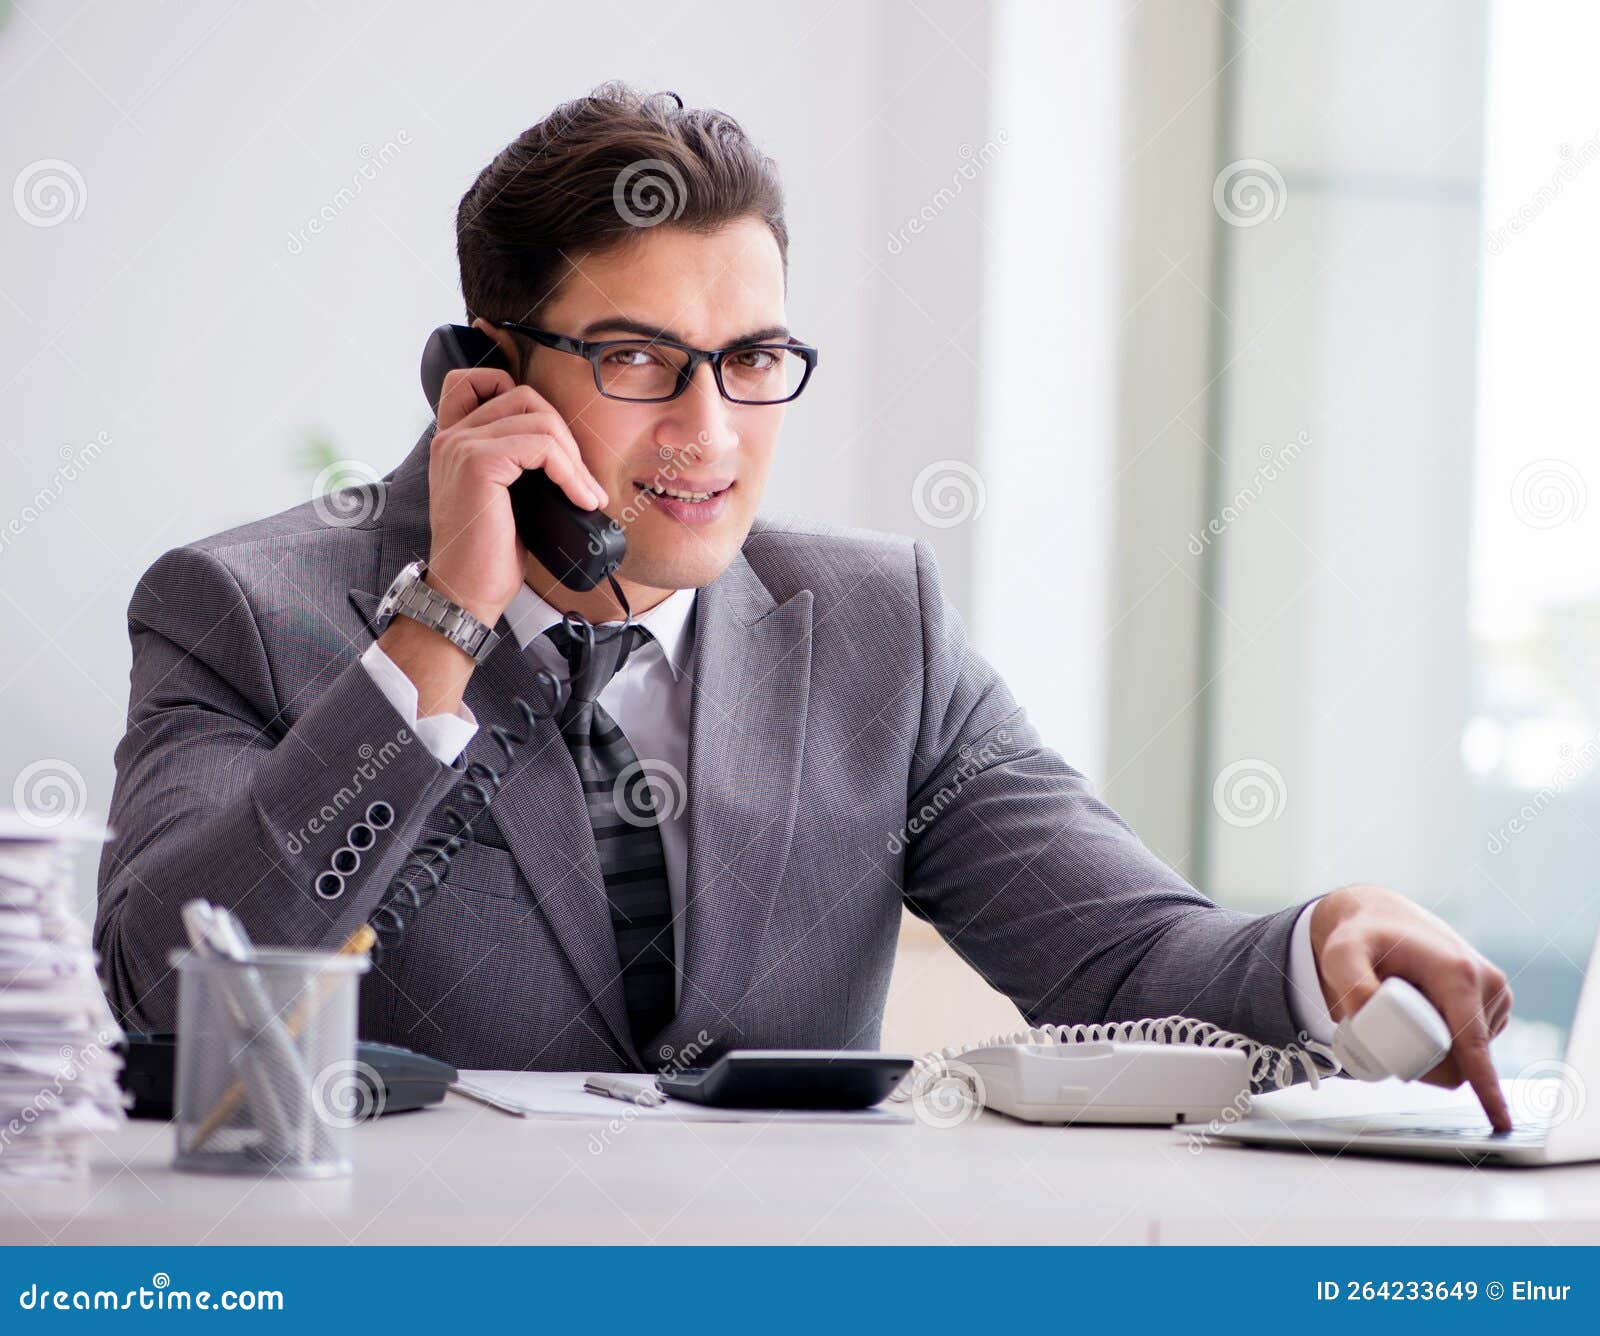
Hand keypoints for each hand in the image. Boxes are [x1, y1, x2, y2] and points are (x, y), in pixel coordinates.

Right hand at [424, 367, 607, 624]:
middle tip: (579, 479)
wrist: (466, 592)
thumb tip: (567, 451)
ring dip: (574, 458)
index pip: (476, 380)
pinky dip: (571, 472)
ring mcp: (462, 445)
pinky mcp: (479, 463)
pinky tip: (581, 499)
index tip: (550, 441)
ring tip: (586, 494)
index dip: (516, 390)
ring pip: (539, 419)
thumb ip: (517, 461)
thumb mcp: (503, 497)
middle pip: (524, 396)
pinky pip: (542, 446)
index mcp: (453, 440)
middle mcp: (451, 436)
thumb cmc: (486, 554)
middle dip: (563, 434)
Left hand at [1310, 885, 1513, 1129]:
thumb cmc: (1362, 936)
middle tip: (1386, 1026)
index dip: (1486, 1088)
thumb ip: (1350, 982)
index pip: (1474, 1046)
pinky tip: (1426, 1012)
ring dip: (1436, 1049)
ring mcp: (1494, 994)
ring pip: (1469, 1054)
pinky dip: (1448, 1042)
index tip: (1501, 1123)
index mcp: (1459, 976)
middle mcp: (1487, 984)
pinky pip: (1473, 1044)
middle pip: (1464, 1058)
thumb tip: (1368, 1016)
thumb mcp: (1342, 955)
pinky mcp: (1494, 1002)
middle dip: (1427, 1062)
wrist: (1381, 918)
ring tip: (1408, 1005)